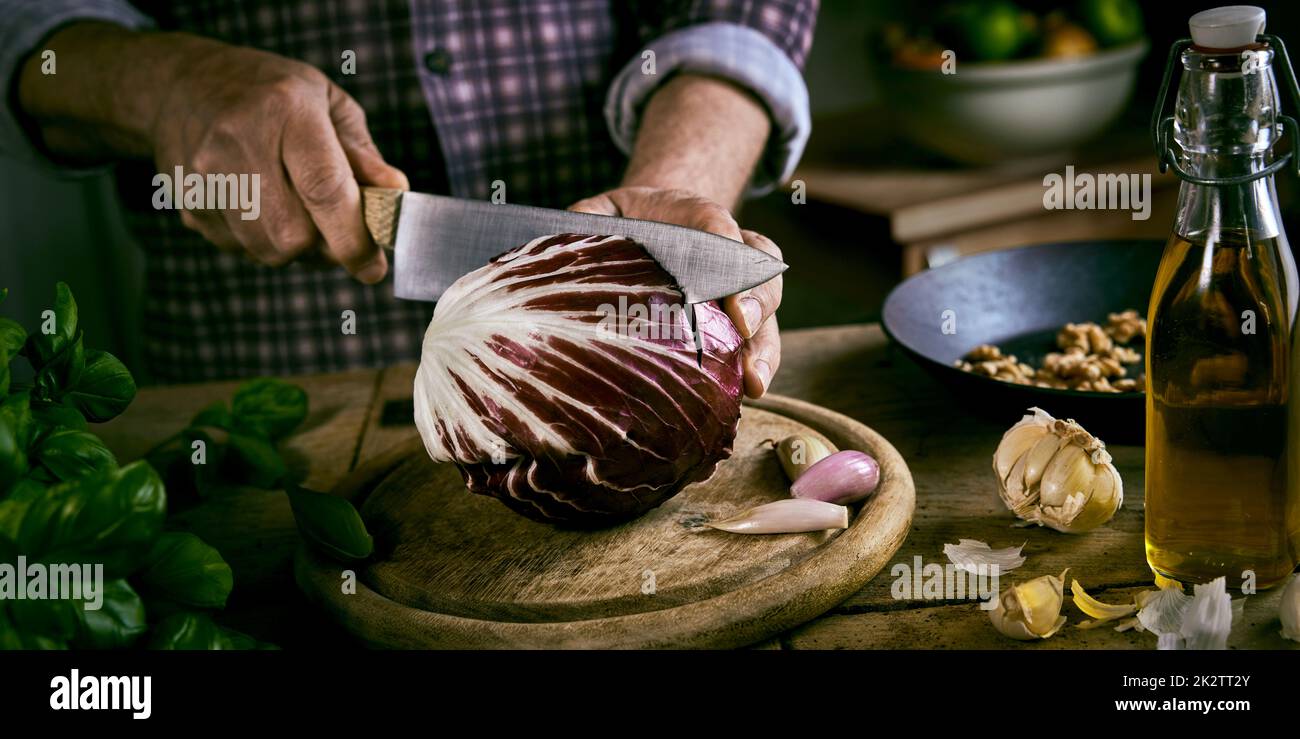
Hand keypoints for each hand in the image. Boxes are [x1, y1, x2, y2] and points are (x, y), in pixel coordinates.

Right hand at [150, 36, 407, 281]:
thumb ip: (362, 154)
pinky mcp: (189, 205)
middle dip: (327, 246)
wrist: (178, 85)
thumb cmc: (269, 92)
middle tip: (340, 231)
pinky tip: (264, 207)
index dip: (355, 238)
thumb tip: (395, 196)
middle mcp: (238, 142)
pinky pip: (242, 250)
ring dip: (297, 248)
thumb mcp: (326, 103)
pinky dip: (265, 242)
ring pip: (268, 251)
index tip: (374, 267)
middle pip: (295, 235)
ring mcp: (206, 177)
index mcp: (285, 110)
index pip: (324, 189)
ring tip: (300, 211)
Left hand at [569, 186, 781, 397]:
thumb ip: (589, 217)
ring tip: (755, 381)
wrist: (658, 228)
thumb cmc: (630, 223)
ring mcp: (739, 288)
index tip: (720, 285)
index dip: (725, 251)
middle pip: (758, 270)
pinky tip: (749, 392)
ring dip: (763, 347)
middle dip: (756, 300)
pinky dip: (757, 365)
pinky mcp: (737, 321)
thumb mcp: (607, 210)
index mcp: (697, 218)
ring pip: (766, 311)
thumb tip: (567, 234)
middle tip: (744, 327)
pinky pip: (756, 340)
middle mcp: (730, 252)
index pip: (718, 227)